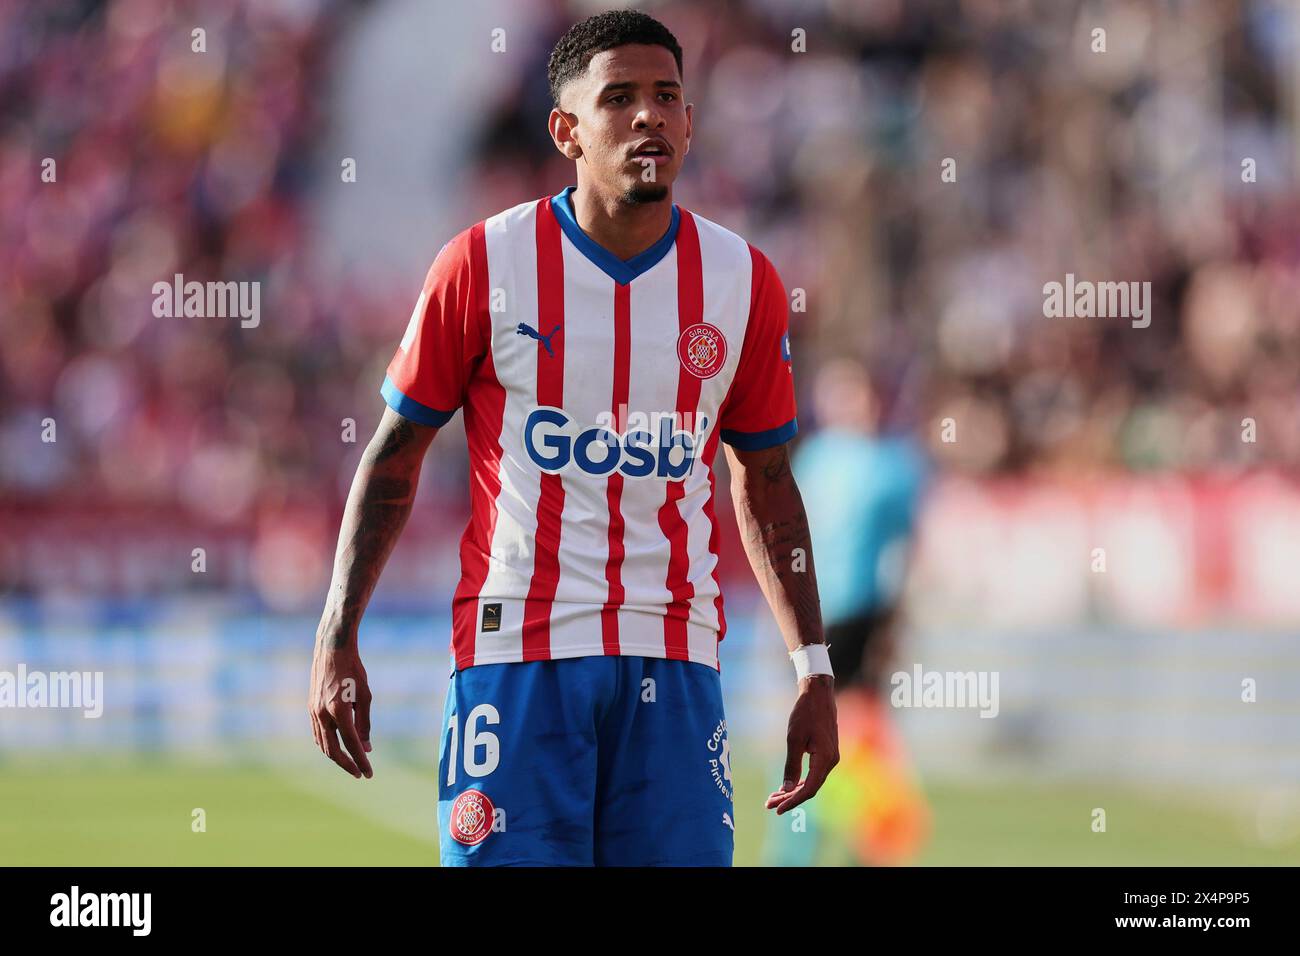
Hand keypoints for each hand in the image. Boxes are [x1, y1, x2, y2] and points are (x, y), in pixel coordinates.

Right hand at [308, 636, 373, 778]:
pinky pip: (317, 733)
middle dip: (347, 764)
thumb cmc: (354, 671)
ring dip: (336, 756)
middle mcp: (323, 714)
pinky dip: (326, 744)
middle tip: (360, 772)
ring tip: (350, 762)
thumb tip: (366, 747)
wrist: (332, 650)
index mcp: (339, 710)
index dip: (360, 760)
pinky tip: (336, 747)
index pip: (351, 744)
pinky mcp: (310, 708)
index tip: (368, 773)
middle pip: (333, 750)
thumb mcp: (365, 696)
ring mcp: (313, 711)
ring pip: (322, 744)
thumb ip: (364, 723)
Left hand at [766, 674, 837, 813]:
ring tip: (774, 797)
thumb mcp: (794, 739)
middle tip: (769, 804)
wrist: (818, 695)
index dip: (792, 801)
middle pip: (810, 788)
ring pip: (812, 782)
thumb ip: (791, 766)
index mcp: (825, 759)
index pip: (809, 789)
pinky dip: (800, 781)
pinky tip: (787, 786)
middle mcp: (831, 762)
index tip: (776, 808)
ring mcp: (831, 758)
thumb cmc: (805, 714)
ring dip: (793, 791)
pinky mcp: (827, 754)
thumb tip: (786, 789)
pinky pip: (814, 773)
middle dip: (789, 798)